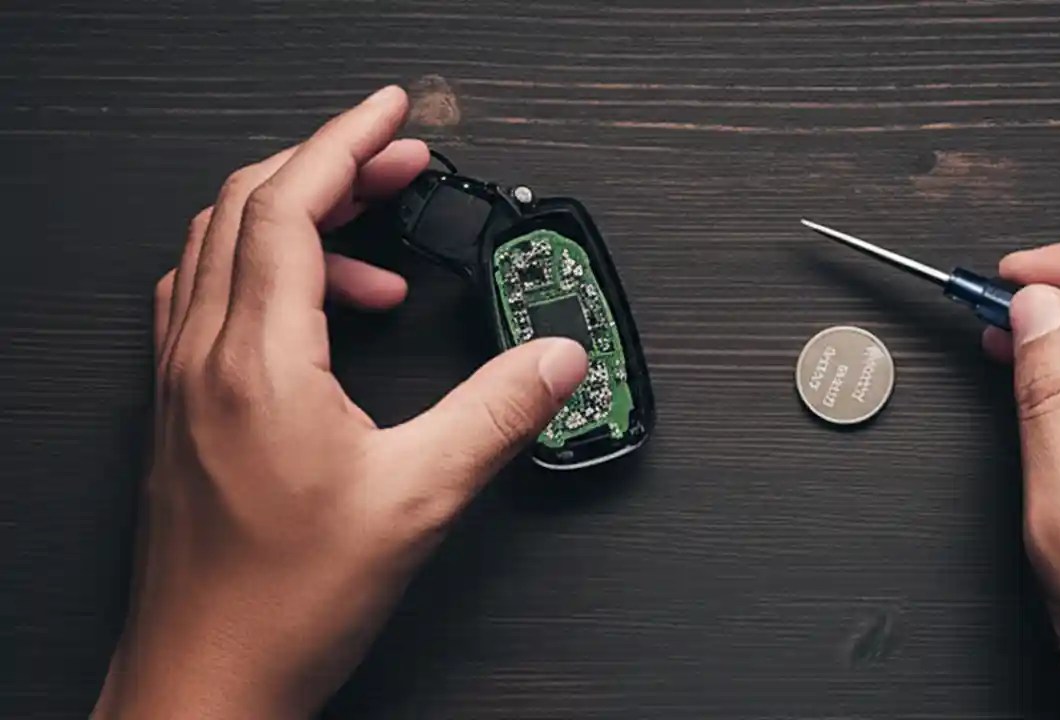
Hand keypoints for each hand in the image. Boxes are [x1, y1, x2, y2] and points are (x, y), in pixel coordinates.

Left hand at [93, 86, 588, 718]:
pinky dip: (266, 271)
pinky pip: (209, 295)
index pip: (291, 202)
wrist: (207, 678)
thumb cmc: (283, 601)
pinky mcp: (182, 408)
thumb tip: (556, 361)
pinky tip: (312, 307)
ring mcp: (184, 380)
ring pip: (224, 246)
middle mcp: (206, 355)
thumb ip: (497, 414)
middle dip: (332, 165)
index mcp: (257, 359)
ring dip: (298, 218)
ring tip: (378, 249)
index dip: (346, 138)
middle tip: (401, 164)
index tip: (393, 112)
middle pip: (253, 206)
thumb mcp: (418, 499)